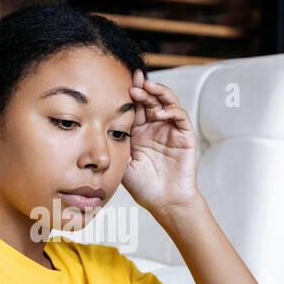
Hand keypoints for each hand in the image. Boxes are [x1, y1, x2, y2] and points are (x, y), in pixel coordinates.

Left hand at [121, 69, 200, 213]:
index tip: (119, 81)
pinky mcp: (185, 136)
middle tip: (133, 80)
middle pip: (151, 100)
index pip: (135, 106)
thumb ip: (116, 142)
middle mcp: (155, 127)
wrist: (164, 202)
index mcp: (139, 131)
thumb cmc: (143, 186)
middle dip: (143, 88)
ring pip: (167, 103)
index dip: (130, 94)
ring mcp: (171, 130)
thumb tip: (98, 122)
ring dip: (159, 93)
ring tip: (148, 88)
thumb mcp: (122, 161)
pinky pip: (180, 117)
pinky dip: (171, 111)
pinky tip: (159, 113)